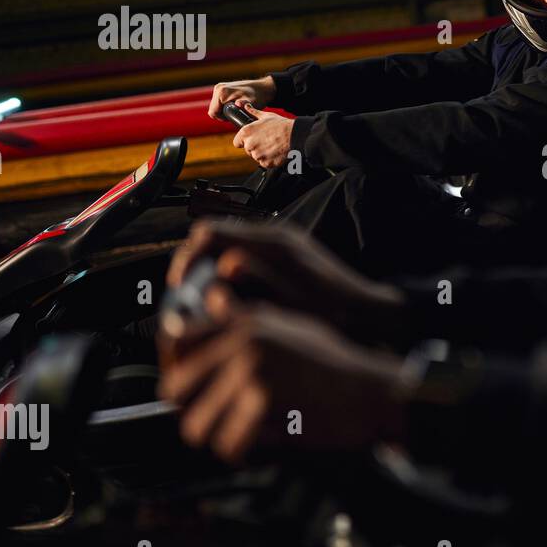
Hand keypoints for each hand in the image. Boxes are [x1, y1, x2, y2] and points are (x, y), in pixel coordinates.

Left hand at [158, 301, 409, 463]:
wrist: (378, 391)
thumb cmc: (340, 366)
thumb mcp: (290, 329)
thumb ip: (242, 327)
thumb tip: (192, 334)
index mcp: (246, 322)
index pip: (175, 342)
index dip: (175, 371)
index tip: (187, 392)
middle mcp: (243, 342)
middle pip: (175, 388)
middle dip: (193, 412)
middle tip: (219, 424)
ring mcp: (253, 371)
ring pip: (196, 424)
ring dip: (216, 439)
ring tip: (245, 439)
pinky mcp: (265, 402)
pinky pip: (228, 445)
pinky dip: (243, 455)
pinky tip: (266, 447)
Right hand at [167, 219, 410, 347]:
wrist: (367, 314)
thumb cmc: (336, 313)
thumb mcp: (294, 303)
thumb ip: (259, 282)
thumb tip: (225, 264)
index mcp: (274, 241)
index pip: (211, 232)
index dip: (187, 258)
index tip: (179, 285)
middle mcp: (275, 235)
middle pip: (213, 237)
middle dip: (193, 265)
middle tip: (185, 297)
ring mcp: (279, 243)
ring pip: (224, 246)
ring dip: (208, 269)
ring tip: (202, 301)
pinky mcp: (281, 255)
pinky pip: (241, 254)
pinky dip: (226, 272)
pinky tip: (228, 298)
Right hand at [209, 76, 274, 120]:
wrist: (262, 88)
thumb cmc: (258, 97)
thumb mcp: (252, 102)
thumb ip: (245, 104)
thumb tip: (238, 103)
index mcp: (222, 92)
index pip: (213, 112)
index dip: (222, 118)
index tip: (234, 117)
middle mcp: (218, 88)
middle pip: (213, 109)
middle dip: (223, 115)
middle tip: (237, 114)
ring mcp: (219, 87)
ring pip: (215, 107)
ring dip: (224, 111)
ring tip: (237, 110)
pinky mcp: (221, 88)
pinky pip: (218, 102)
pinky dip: (225, 106)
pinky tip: (235, 106)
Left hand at [233, 106, 292, 167]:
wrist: (294, 135)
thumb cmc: (281, 125)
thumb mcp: (266, 116)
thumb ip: (253, 112)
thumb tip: (246, 106)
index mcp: (246, 132)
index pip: (237, 142)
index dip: (243, 141)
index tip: (251, 140)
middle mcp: (249, 144)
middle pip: (248, 150)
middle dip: (255, 147)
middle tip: (266, 141)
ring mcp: (257, 155)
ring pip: (256, 157)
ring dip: (263, 154)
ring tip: (272, 146)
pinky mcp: (265, 163)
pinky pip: (264, 163)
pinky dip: (269, 160)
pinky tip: (276, 152)